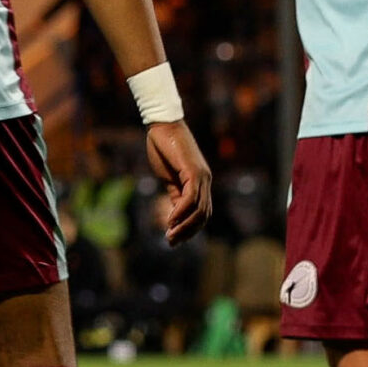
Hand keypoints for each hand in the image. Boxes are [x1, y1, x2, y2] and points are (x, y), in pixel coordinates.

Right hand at [145, 121, 212, 245]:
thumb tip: (175, 216)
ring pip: (199, 210)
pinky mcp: (193, 171)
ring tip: (170, 235)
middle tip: (171, 242)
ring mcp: (201, 176)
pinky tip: (170, 219)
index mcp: (200, 182)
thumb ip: (175, 194)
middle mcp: (205, 180)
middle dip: (188, 232)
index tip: (174, 239)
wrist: (162, 125)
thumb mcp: (170, 177)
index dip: (190, 229)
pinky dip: (180, 211)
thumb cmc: (164, 148)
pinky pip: (190, 198)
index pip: (202, 213)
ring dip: (184, 226)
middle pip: (204, 215)